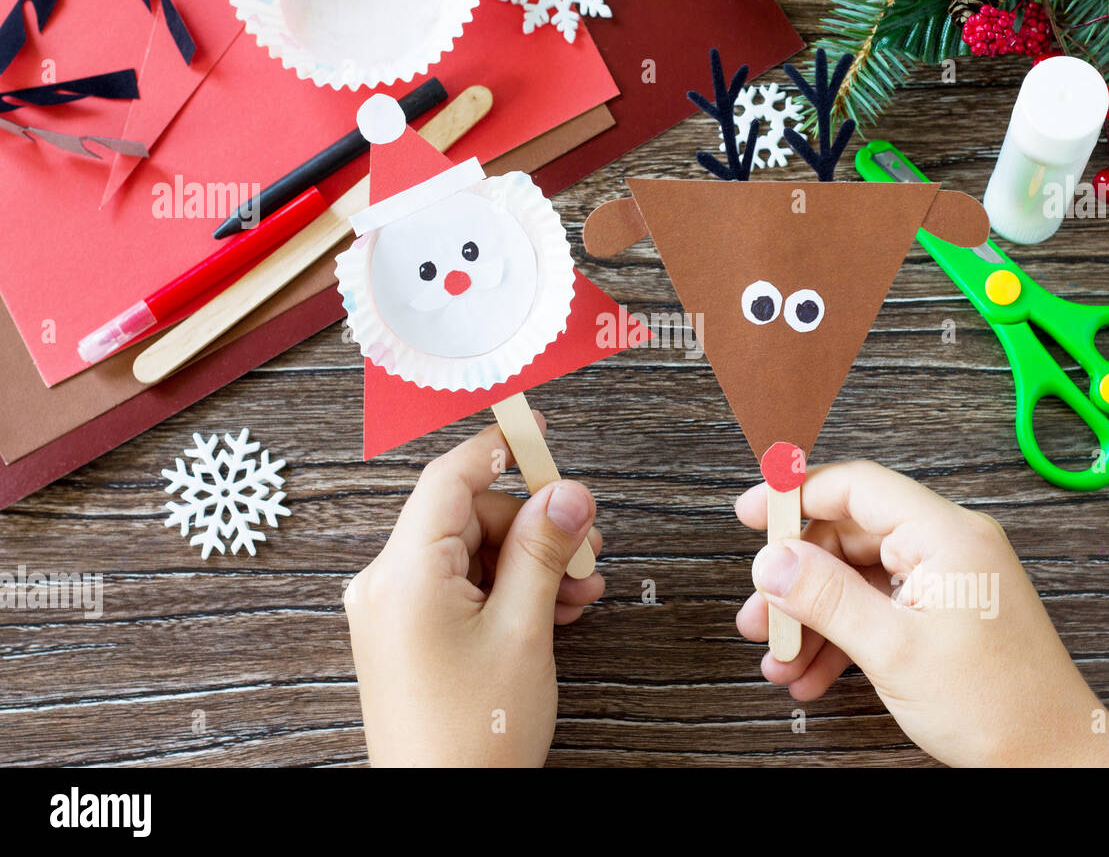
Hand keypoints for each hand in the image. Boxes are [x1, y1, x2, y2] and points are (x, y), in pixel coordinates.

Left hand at [344, 415, 602, 766]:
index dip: (500, 449)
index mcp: (403, 573)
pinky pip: (460, 587)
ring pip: (470, 553)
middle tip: (585, 549)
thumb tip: (568, 492)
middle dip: (532, 527)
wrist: (442, 812)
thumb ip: (544, 551)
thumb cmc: (475, 733)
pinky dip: (506, 590)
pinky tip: (553, 610)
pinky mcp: (407, 636)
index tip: (538, 431)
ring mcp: (394, 612)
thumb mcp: (523, 630)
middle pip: (468, 515)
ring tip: (579, 593)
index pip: (450, 478)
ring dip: (529, 564)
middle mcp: (387, 584)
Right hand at [736, 460, 1108, 766]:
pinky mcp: (943, 612)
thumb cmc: (999, 706)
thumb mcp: (894, 650)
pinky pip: (877, 607)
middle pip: (849, 535)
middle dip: (797, 578)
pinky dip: (841, 637)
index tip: (753, 516)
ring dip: (813, 617)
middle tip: (760, 612)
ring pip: (856, 578)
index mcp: (946, 535)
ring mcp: (946, 580)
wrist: (1052, 759)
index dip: (796, 496)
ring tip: (780, 656)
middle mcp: (948, 547)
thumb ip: (827, 598)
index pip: (856, 487)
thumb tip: (772, 561)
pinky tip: (813, 673)